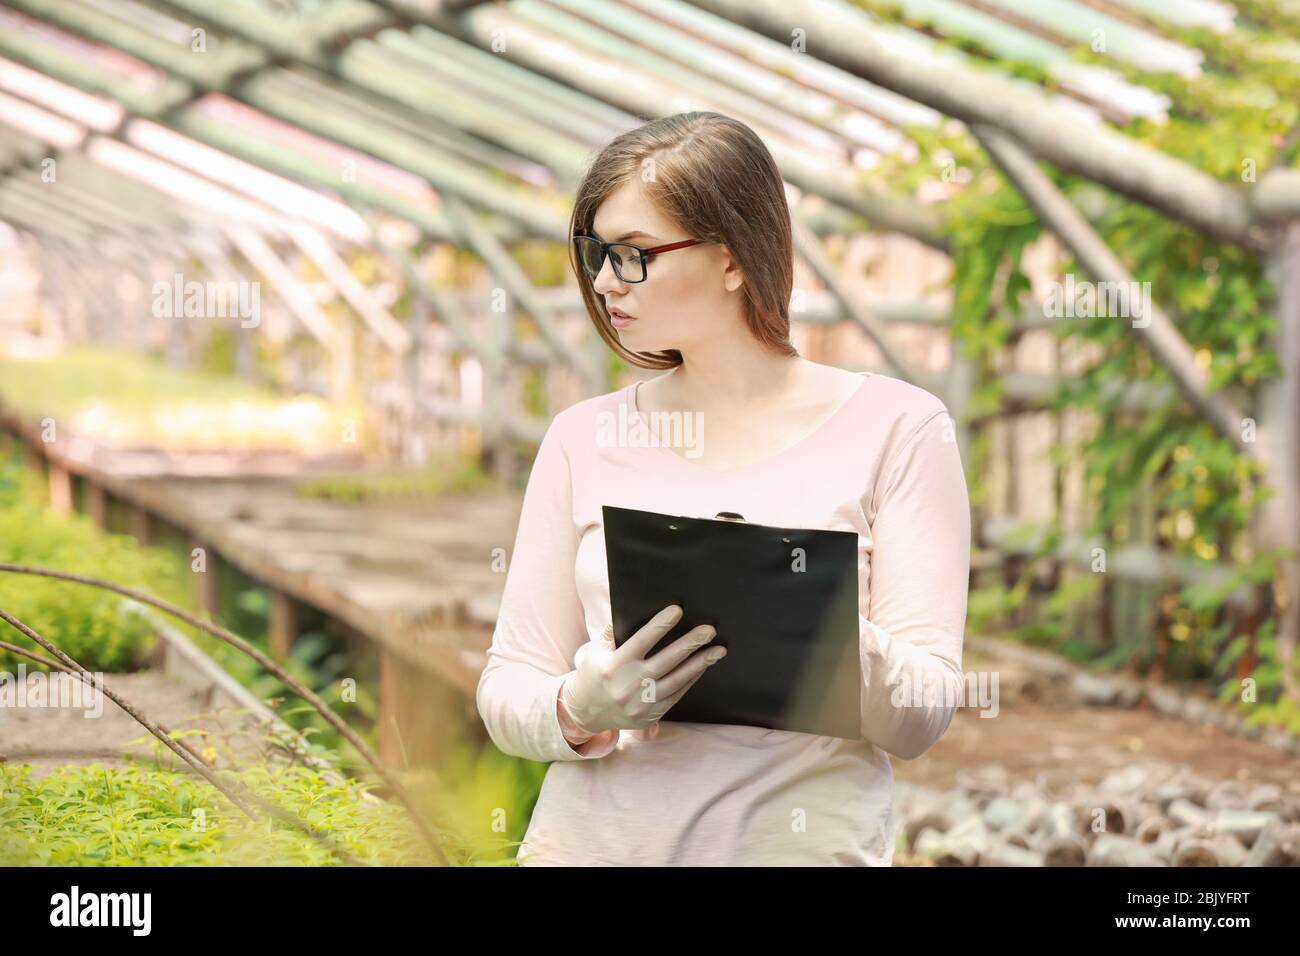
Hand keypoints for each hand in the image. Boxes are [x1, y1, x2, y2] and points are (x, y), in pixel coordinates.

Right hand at [559, 604, 726, 736]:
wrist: (586, 713)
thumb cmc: (595, 673)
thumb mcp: (596, 650)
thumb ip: (613, 631)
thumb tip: (632, 609)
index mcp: (614, 665)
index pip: (641, 641)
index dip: (660, 625)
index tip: (678, 610)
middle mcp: (628, 685)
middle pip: (665, 661)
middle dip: (689, 644)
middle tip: (709, 630)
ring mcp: (640, 703)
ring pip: (677, 680)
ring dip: (700, 664)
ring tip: (718, 650)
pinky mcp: (650, 715)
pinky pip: (676, 695)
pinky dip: (691, 680)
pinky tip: (703, 666)